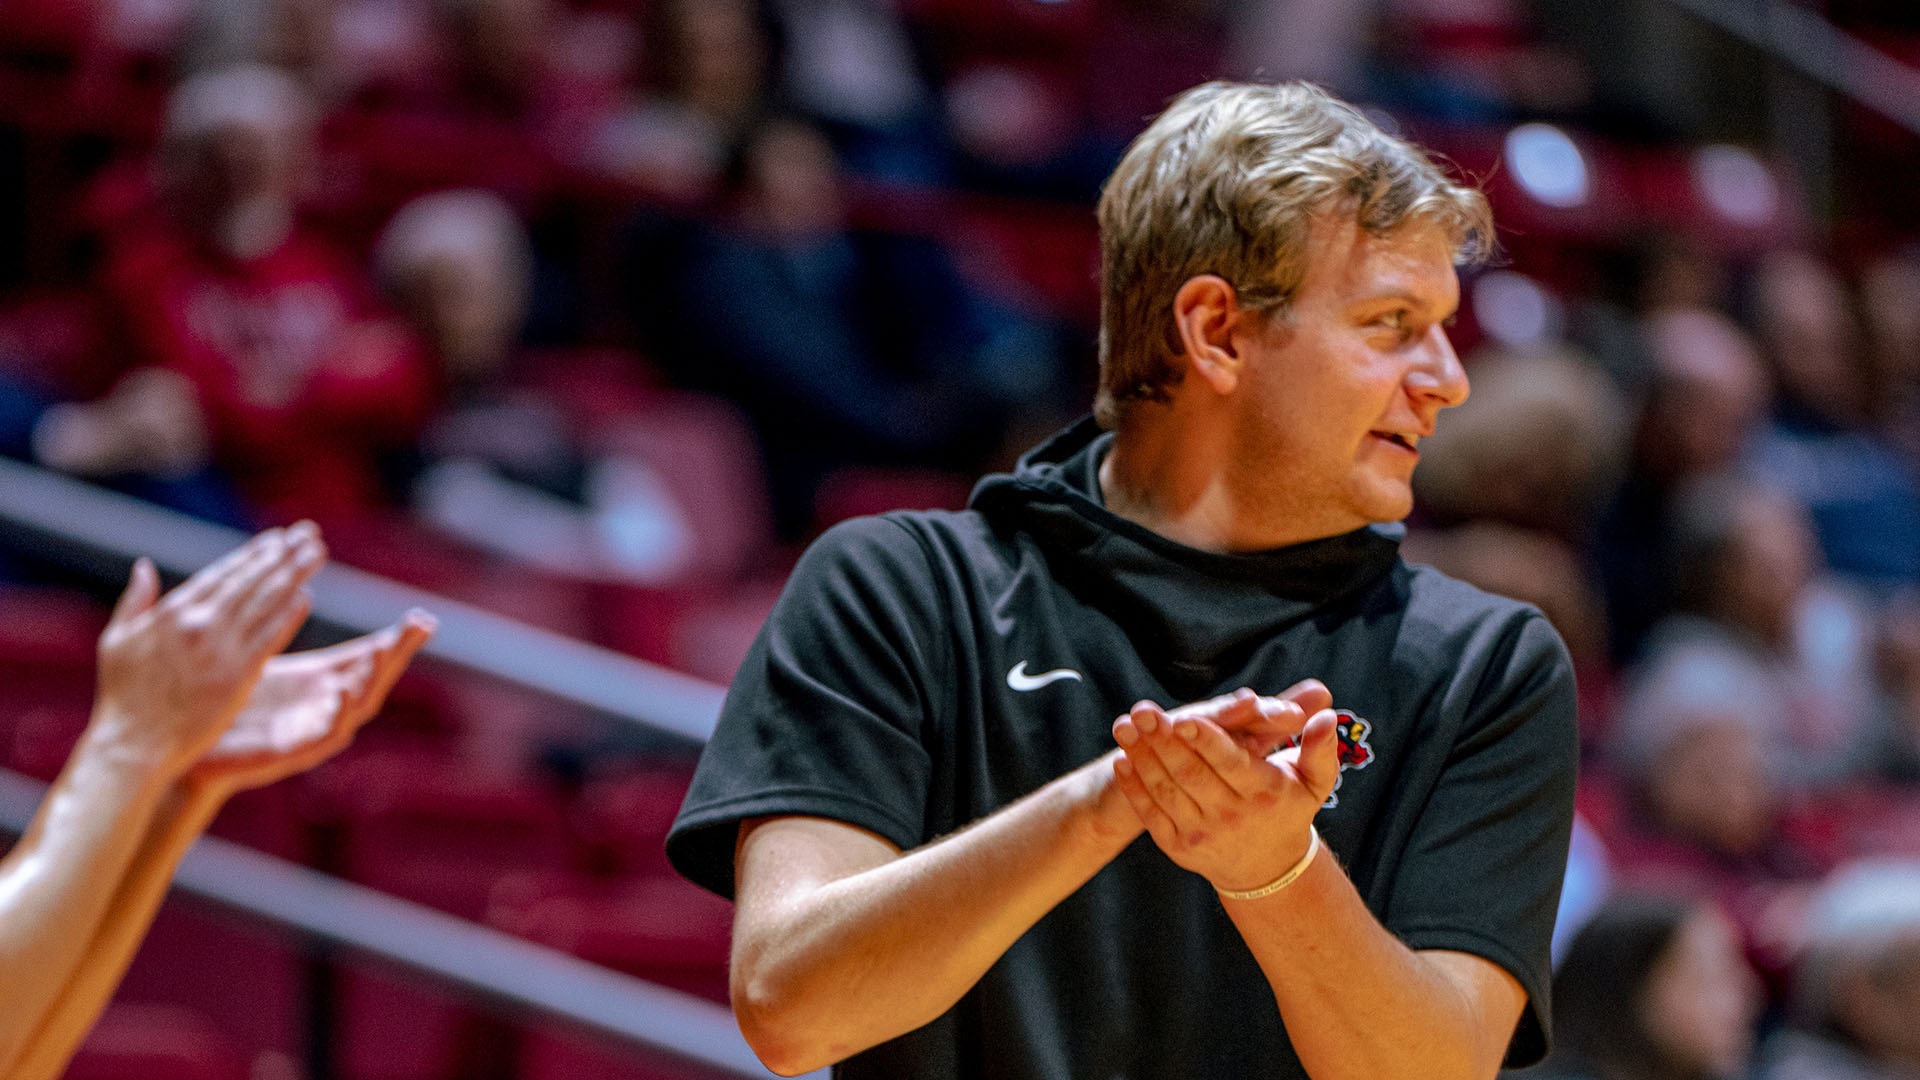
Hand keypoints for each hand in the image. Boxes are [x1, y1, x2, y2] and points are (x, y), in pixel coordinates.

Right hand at [89, 524, 325, 777]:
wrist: (134, 743)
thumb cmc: (122, 695)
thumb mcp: (117, 640)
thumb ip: (135, 601)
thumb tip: (143, 565)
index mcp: (173, 612)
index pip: (222, 574)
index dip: (252, 554)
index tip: (276, 538)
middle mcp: (201, 624)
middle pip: (251, 580)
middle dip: (282, 554)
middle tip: (308, 532)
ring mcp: (222, 649)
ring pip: (266, 602)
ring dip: (294, 574)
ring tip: (316, 552)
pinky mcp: (240, 675)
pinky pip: (271, 637)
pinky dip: (289, 614)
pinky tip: (307, 595)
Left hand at [184, 611, 435, 800]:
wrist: (189, 752)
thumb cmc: (220, 703)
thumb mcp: (254, 656)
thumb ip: (271, 622)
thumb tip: (284, 581)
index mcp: (317, 680)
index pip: (367, 656)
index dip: (396, 640)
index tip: (423, 617)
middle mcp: (323, 705)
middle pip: (374, 677)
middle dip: (398, 652)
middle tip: (419, 626)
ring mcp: (312, 729)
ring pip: (359, 704)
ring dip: (373, 678)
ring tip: (382, 650)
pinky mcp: (293, 752)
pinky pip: (327, 734)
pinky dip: (339, 713)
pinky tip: (343, 691)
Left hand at [1111, 685, 1342, 893]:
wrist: (1268, 869)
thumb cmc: (1288, 809)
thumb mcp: (1314, 782)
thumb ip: (1321, 748)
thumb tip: (1327, 715)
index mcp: (1264, 793)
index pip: (1232, 765)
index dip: (1208, 742)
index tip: (1186, 717)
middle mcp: (1232, 816)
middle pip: (1192, 775)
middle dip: (1164, 741)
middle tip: (1142, 711)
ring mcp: (1202, 834)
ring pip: (1167, 791)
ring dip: (1142, 758)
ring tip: (1124, 726)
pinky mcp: (1179, 847)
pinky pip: (1152, 815)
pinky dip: (1135, 789)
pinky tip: (1122, 761)